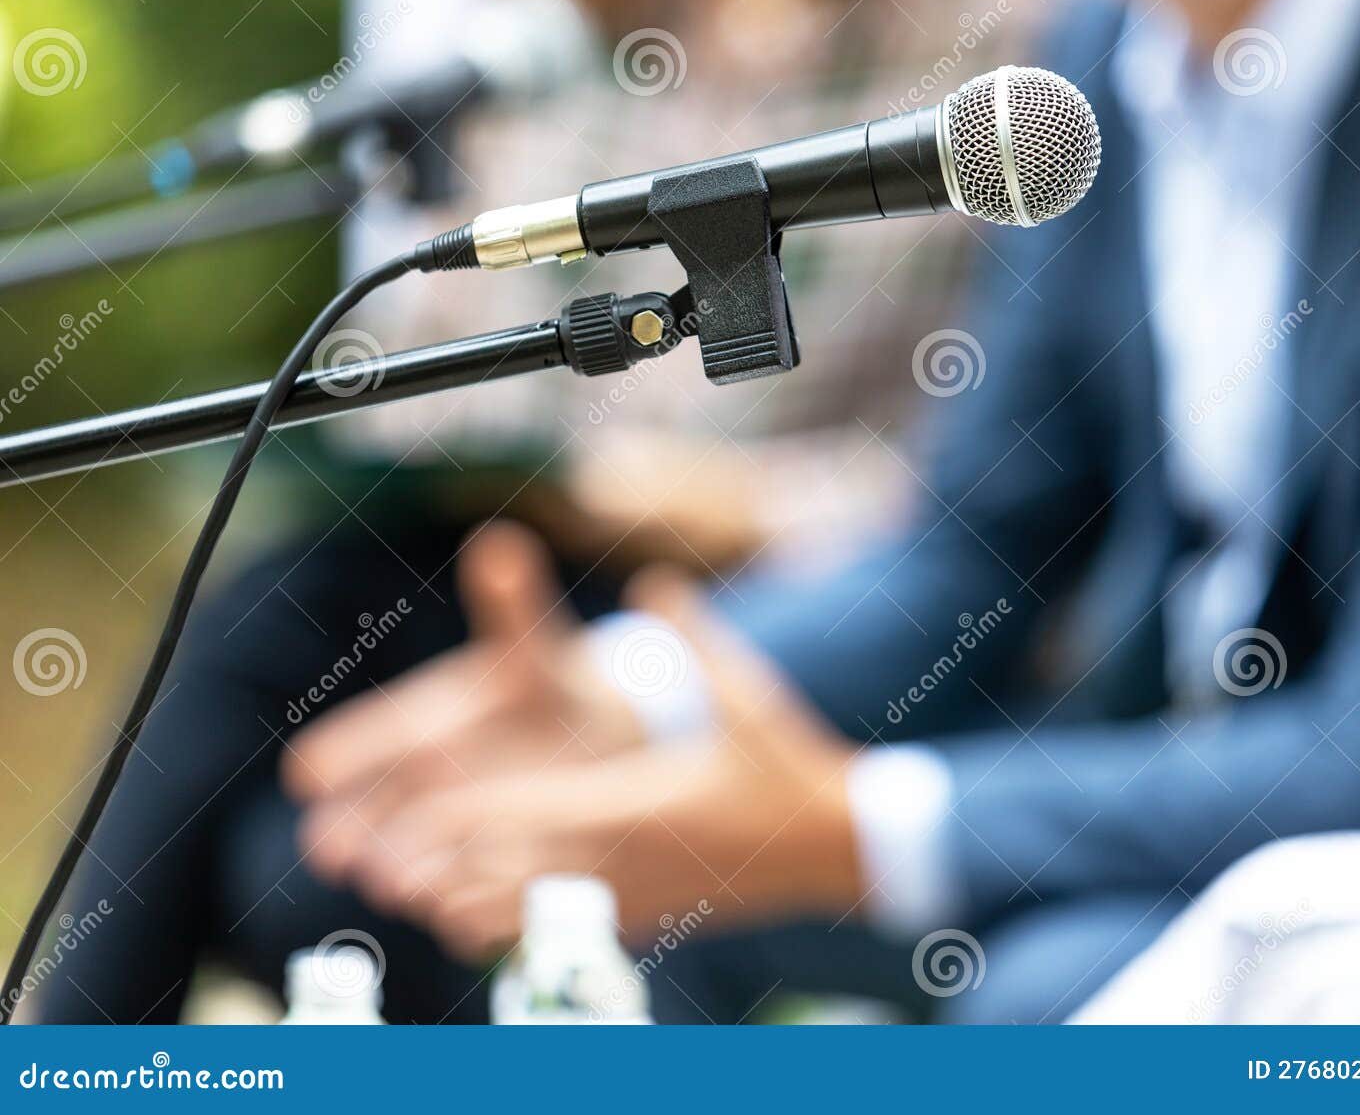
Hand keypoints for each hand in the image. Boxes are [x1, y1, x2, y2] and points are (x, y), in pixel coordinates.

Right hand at [283, 522, 643, 887]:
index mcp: (433, 718)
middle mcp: (435, 776)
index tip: (305, 775)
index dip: (342, 755)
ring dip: (403, 867)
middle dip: (358, 827)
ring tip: (391, 885)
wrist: (607, 738)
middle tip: (331, 849)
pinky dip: (462, 900)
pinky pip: (468, 883)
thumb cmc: (555, 687)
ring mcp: (461, 820)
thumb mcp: (537, 646)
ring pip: (419, 849)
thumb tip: (498, 543)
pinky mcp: (494, 857)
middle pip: (383, 805)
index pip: (375, 735)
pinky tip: (456, 916)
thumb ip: (513, 603)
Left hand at [327, 571, 863, 959]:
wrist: (836, 846)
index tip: (407, 818)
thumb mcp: (748, 696)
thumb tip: (657, 576)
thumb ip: (698, 637)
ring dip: (468, 903)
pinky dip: (513, 929)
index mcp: (639, 802)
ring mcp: (635, 891)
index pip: (532, 814)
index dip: (466, 820)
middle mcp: (626, 854)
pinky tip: (472, 926)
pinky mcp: (646, 912)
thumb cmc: (788, 769)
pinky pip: (564, 929)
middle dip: (445, 869)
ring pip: (531, 909)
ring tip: (409, 897)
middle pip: (513, 870)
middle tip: (377, 868)